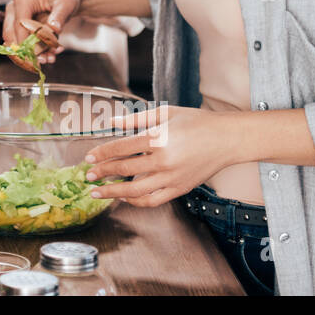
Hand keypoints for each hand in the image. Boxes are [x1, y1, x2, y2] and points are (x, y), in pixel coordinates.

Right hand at [3, 0, 81, 64]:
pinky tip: (51, 54)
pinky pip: (22, 43)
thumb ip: (60, 16)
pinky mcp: (18, 26)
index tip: (42, 56)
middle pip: (11, 36)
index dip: (29, 43)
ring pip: (15, 42)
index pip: (20, 25)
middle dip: (26, 52)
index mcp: (23, 0)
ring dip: (31, 54)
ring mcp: (14, 18)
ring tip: (51, 58)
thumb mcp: (66, 3)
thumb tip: (54, 29)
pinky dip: (35, 52)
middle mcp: (14, 8)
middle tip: (41, 63)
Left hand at [82, 105, 238, 206]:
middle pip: (124, 169)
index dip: (101, 153)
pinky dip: (136, 201)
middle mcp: (163, 161)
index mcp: (157, 138)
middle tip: (87, 175)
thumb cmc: (196, 122)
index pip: (120, 148)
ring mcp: (172, 178)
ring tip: (97, 192)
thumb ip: (137, 118)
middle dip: (102, 173)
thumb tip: (112, 122)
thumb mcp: (166, 113)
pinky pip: (153, 200)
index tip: (88, 158)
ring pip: (135, 190)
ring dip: (112, 193)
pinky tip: (123, 198)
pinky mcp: (180, 189)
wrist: (227, 139)